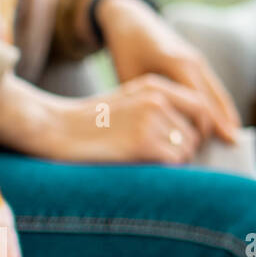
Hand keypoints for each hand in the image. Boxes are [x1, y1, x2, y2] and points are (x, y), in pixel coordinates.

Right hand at [0, 72, 216, 163]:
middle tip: (165, 159)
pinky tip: (143, 168)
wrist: (52, 128)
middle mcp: (158, 98)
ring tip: (148, 162)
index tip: (194, 143)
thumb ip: (161, 109)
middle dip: (187, 149)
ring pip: (188, 149)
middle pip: (197, 132)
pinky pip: (175, 162)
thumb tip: (196, 133)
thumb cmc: (91, 122)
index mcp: (156, 85)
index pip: (202, 107)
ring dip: (174, 162)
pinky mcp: (143, 142)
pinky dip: (165, 170)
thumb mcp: (129, 102)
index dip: (203, 129)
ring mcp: (151, 119)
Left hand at [95, 0, 239, 141]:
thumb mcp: (130, 77)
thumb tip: (157, 133)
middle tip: (232, 146)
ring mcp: (198, 60)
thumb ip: (146, 102)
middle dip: (224, 122)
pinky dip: (219, 103)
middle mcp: (194, 61)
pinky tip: (223, 118)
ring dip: (226, 113)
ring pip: (218, 91)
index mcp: (177, 63)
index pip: (199, 100)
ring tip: (234, 136)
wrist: (131, 20)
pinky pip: (213, 86)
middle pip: (215, 97)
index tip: (212, 145)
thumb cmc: (126, 51)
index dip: (208, 124)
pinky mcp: (197, 61)